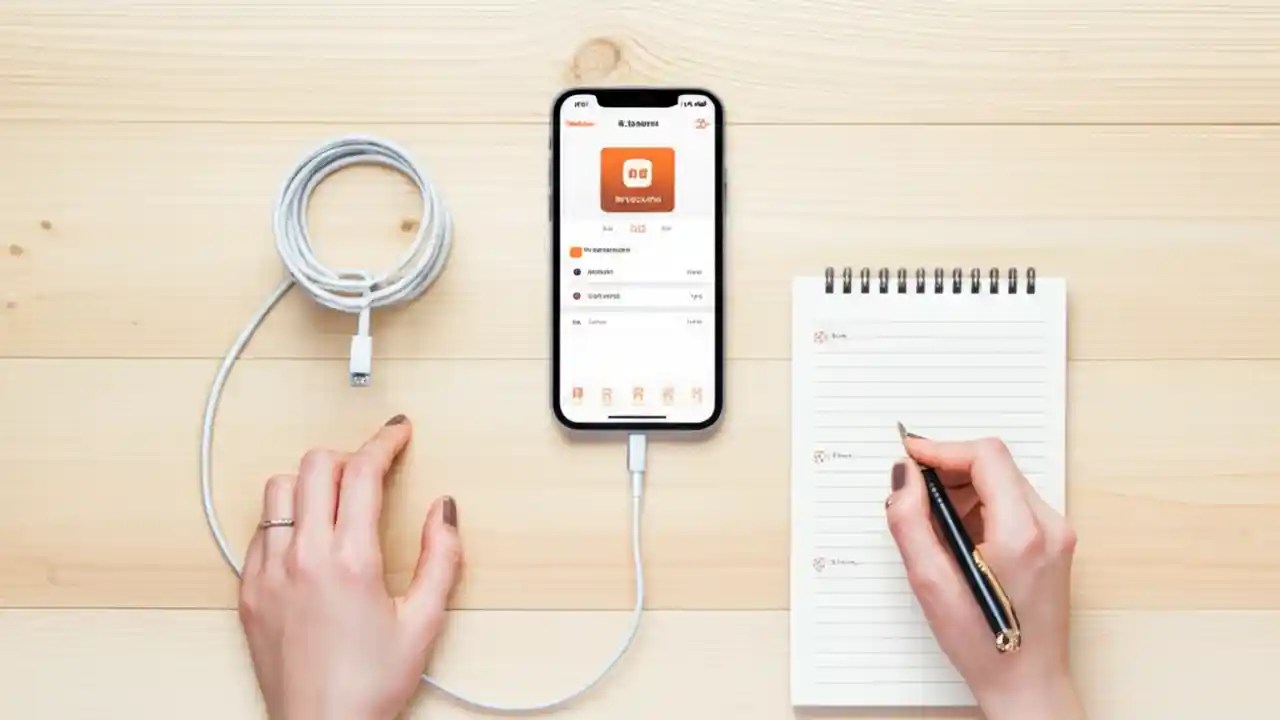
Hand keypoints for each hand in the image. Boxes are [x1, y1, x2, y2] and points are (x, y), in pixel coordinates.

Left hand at [237, 415, 461, 719]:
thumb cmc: (368, 687)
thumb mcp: (423, 623)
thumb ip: (441, 558)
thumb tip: (444, 511)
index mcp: (350, 561)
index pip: (363, 473)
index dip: (384, 442)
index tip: (397, 433)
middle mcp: (302, 558)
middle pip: (315, 466)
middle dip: (349, 457)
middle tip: (371, 473)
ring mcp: (268, 573)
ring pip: (278, 490)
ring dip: (310, 485)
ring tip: (336, 505)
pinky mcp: (248, 593)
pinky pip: (259, 532)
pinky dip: (285, 521)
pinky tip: (308, 542)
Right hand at [886, 436, 1083, 719]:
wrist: (1027, 683)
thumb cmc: (984, 645)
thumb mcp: (930, 583)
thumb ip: (910, 521)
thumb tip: (904, 477)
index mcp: (1022, 534)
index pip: (986, 457)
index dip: (942, 450)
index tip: (911, 456)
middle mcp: (1049, 527)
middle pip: (995, 465)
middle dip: (950, 471)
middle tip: (916, 495)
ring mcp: (1057, 535)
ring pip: (1003, 482)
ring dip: (964, 491)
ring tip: (937, 528)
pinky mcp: (1054, 543)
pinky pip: (1012, 504)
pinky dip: (981, 508)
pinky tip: (961, 539)